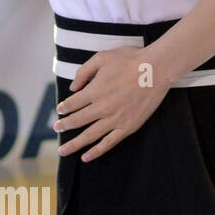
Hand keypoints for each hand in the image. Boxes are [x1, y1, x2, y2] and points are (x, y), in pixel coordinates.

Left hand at [53, 46, 169, 161]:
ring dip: (74, 144)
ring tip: (63, 151)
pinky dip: (97, 151)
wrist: (158, 69)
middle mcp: (102, 107)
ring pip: (89, 135)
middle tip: (57, 128)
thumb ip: (84, 71)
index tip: (61, 110)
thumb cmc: (131, 60)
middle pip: (77, 121)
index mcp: (94, 90)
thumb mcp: (102, 57)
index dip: (64, 107)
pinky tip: (86, 157)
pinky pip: (109, 142)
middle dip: (64, 125)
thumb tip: (73, 87)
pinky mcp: (129, 126)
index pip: (72, 104)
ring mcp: (116, 119)